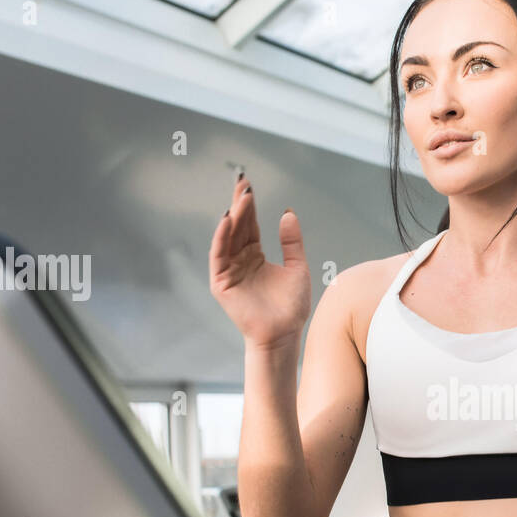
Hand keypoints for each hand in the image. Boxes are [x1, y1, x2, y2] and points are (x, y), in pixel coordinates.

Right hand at [208, 175, 312, 348]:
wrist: (283, 333)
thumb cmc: (291, 306)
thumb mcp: (297, 268)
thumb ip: (292, 242)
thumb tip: (288, 213)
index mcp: (255, 255)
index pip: (250, 225)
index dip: (248, 206)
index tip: (250, 185)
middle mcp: (240, 260)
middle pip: (237, 227)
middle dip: (239, 205)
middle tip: (242, 182)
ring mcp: (229, 270)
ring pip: (228, 238)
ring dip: (232, 217)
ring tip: (240, 198)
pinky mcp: (221, 282)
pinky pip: (219, 255)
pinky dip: (221, 237)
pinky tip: (227, 220)